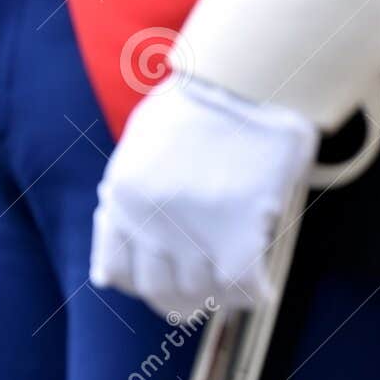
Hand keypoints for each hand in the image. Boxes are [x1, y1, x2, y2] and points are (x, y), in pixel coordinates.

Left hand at [91, 74, 318, 318]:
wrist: (249, 78)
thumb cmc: (204, 102)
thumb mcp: (145, 142)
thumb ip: (134, 190)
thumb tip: (121, 237)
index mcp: (123, 196)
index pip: (117, 272)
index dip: (143, 284)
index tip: (166, 282)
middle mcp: (149, 219)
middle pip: (161, 289)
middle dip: (182, 301)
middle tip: (204, 299)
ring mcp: (192, 227)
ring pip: (203, 290)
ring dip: (221, 296)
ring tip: (239, 289)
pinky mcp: (237, 229)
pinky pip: (242, 285)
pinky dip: (253, 294)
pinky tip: (262, 291)